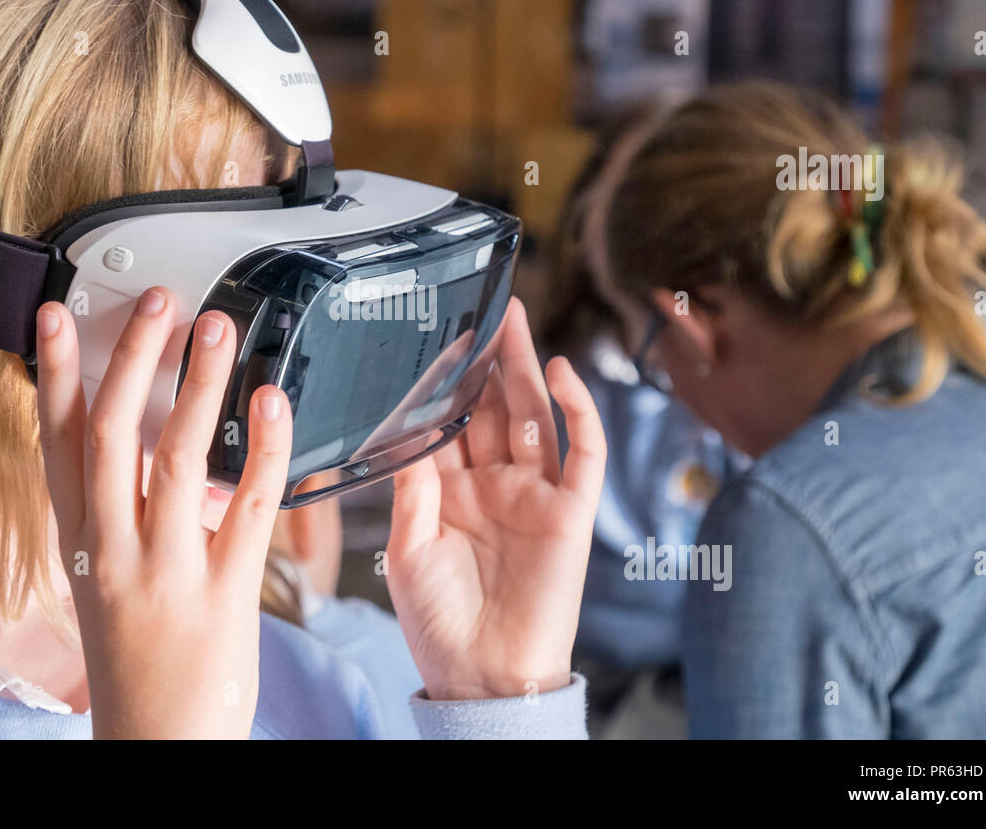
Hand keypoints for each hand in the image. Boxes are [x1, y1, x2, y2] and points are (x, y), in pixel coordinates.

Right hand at [35, 286, 291, 737]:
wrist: (160, 745)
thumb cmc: (138, 665)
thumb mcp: (105, 582)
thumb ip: (119, 514)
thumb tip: (146, 445)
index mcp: (83, 544)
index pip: (56, 443)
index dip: (53, 374)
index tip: (57, 316)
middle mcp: (117, 550)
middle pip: (111, 434)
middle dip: (133, 358)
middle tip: (159, 303)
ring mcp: (168, 570)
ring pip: (177, 456)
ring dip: (197, 383)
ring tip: (216, 329)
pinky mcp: (225, 592)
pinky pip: (249, 505)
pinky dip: (262, 447)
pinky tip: (271, 402)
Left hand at [385, 298, 604, 701]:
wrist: (480, 677)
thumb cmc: (438, 623)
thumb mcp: (406, 550)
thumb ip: (411, 489)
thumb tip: (405, 432)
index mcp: (452, 491)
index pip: (449, 421)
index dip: (446, 382)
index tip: (435, 339)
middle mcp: (494, 485)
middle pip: (493, 406)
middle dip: (490, 358)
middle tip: (485, 309)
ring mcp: (534, 495)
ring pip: (533, 416)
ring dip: (526, 367)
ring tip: (515, 320)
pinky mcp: (569, 513)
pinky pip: (581, 452)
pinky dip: (576, 411)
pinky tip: (559, 375)